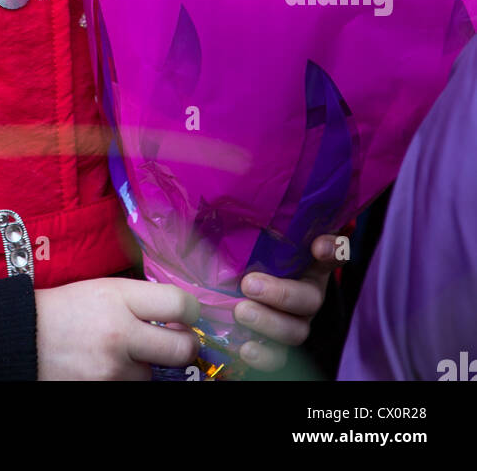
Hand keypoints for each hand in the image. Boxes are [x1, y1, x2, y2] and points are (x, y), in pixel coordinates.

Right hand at [35, 277, 198, 380]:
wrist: (23, 339)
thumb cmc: (67, 309)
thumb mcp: (104, 290)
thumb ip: (141, 299)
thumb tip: (181, 313)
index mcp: (120, 298)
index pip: (179, 304)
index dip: (191, 311)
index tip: (187, 315)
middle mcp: (120, 335)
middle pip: (183, 349)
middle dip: (185, 346)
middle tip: (177, 343)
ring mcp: (113, 371)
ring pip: (154, 374)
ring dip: (144, 366)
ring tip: (120, 354)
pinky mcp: (105, 393)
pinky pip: (133, 388)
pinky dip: (126, 380)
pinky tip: (108, 367)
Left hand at [232, 233, 341, 372]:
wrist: (237, 286)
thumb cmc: (248, 253)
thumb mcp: (254, 236)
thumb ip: (253, 224)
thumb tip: (225, 201)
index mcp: (308, 263)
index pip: (333, 253)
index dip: (332, 250)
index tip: (318, 246)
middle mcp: (307, 293)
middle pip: (310, 299)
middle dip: (281, 293)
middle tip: (249, 284)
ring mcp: (295, 322)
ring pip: (296, 330)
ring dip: (269, 323)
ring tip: (240, 312)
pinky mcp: (278, 346)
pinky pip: (279, 358)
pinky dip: (263, 356)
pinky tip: (245, 349)